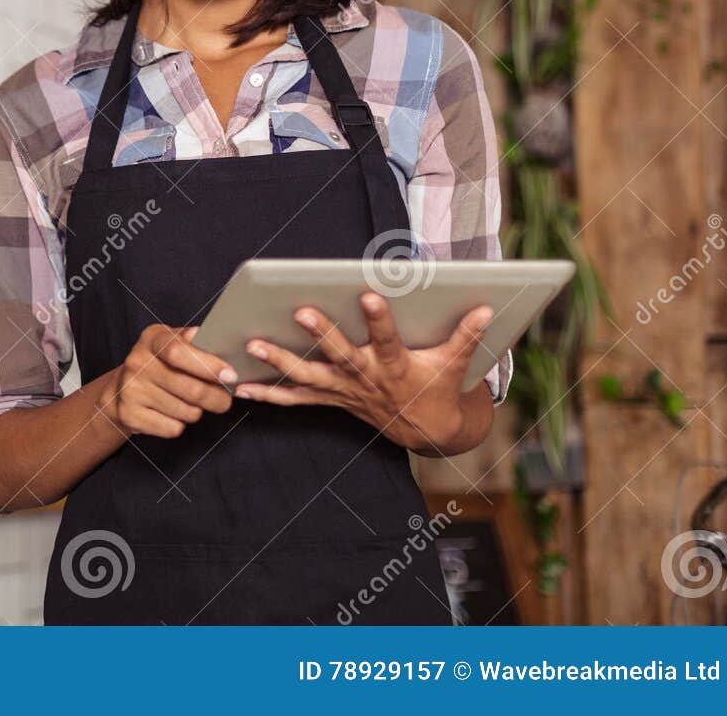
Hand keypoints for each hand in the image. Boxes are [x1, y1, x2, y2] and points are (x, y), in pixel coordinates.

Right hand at [101, 323, 235, 438]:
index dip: (208, 366)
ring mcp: (130, 389)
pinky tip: (171, 413)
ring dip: (196, 411)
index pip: (179, 352)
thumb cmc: (160, 362)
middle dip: (216, 398)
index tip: (230, 376)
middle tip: (225, 400)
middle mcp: (137, 362)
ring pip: (185, 411)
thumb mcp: (175, 342)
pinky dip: (179, 425)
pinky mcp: (129, 414)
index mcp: (152, 338)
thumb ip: (197, 342)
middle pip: (189, 388)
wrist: (122, 387)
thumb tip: (220, 343)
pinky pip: (172, 428)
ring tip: (190, 403)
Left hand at [233, 292, 492, 452]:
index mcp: (396, 366)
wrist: (428, 430)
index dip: (380, 320)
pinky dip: (268, 393)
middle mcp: (366, 379)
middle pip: (341, 356)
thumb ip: (467, 334)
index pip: (388, 340)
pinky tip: (239, 386)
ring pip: (309, 377)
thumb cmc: (439, 386)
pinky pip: (295, 399)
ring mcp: (345, 392)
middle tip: (300, 311)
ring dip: (279, 363)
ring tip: (253, 345)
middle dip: (321, 334)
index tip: (369, 294)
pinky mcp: (331, 400)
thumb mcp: (456, 362)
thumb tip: (487, 306)